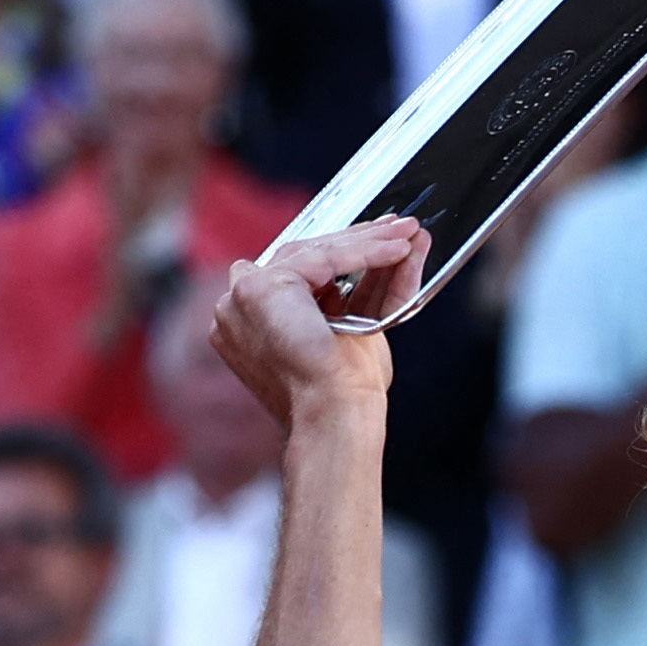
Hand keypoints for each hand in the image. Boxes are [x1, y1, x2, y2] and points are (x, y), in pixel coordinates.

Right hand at [209, 217, 427, 428]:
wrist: (334, 415)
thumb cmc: (344, 391)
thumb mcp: (353, 330)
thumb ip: (361, 292)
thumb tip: (401, 254)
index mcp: (252, 321)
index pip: (299, 272)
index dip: (346, 254)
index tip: (385, 242)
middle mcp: (238, 307)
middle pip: (305, 255)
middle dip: (360, 240)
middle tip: (402, 229)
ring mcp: (242, 297)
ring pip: (315, 252)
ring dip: (368, 240)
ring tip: (409, 234)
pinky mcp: (261, 288)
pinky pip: (324, 258)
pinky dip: (366, 251)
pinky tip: (398, 249)